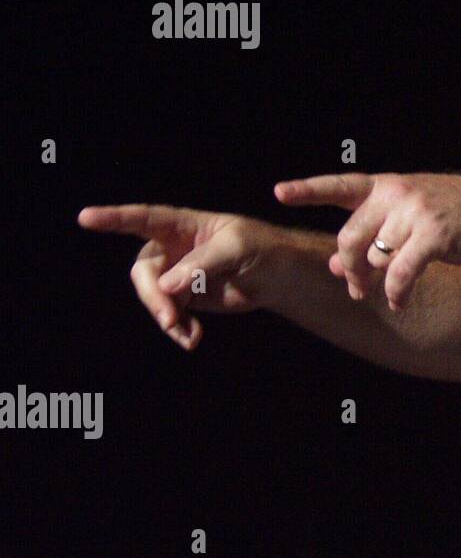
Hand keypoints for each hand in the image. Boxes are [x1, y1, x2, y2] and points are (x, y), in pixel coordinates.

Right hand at [77, 204, 277, 350]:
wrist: (278, 275)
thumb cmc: (261, 248)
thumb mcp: (237, 248)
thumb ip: (202, 263)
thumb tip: (168, 285)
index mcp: (184, 224)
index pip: (144, 218)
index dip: (114, 218)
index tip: (85, 217)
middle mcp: (173, 247)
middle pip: (145, 269)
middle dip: (153, 294)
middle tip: (169, 317)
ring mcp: (176, 274)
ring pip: (153, 295)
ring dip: (165, 315)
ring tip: (186, 333)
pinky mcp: (185, 297)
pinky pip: (169, 314)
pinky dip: (178, 328)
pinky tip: (192, 340)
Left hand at [273, 172, 460, 310]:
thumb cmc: (452, 214)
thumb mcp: (409, 215)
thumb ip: (373, 233)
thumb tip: (336, 268)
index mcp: (386, 185)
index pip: (339, 185)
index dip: (307, 190)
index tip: (279, 192)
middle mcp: (396, 194)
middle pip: (350, 237)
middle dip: (349, 267)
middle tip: (355, 289)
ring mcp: (415, 212)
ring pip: (376, 258)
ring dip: (377, 283)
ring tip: (386, 294)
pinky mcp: (434, 235)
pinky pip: (401, 273)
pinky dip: (397, 292)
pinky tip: (399, 302)